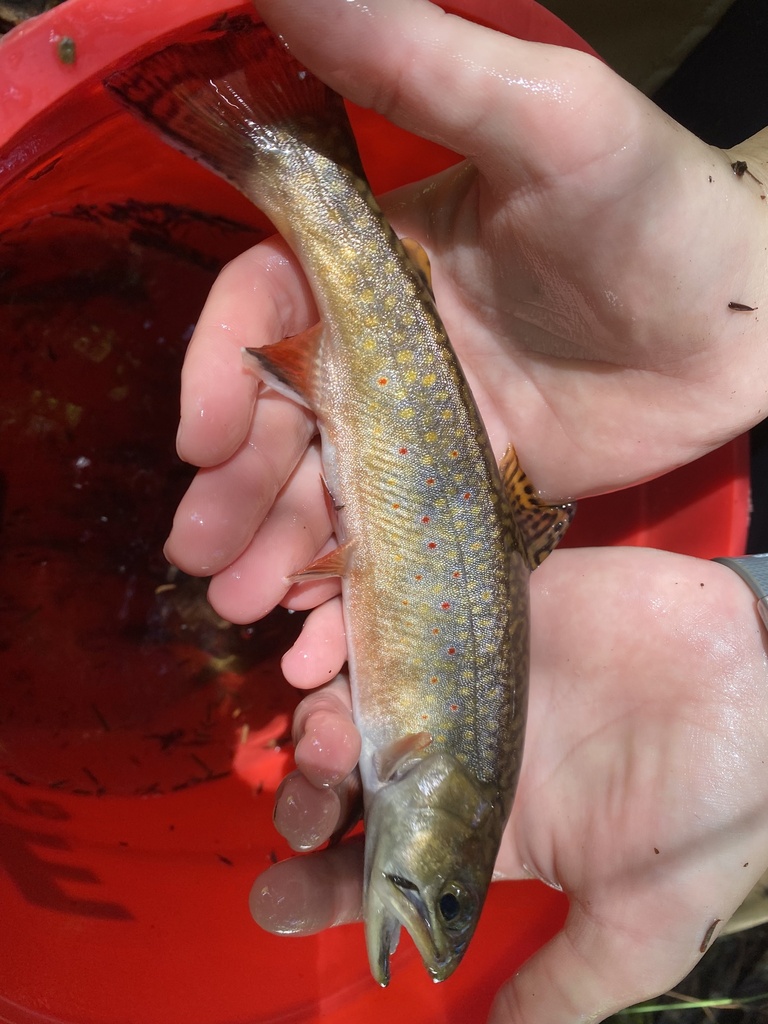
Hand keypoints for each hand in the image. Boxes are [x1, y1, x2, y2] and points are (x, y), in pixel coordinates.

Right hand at [166, 0, 767, 623]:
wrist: (751, 324)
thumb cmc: (657, 208)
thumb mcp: (542, 118)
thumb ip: (413, 62)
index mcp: (376, 260)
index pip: (265, 309)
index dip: (220, 368)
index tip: (203, 437)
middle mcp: (384, 346)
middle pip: (277, 417)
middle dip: (234, 486)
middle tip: (203, 558)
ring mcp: (421, 428)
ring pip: (321, 489)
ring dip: (271, 548)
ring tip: (244, 608)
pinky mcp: (463, 495)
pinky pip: (387, 545)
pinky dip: (347, 590)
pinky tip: (317, 637)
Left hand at [252, 547, 767, 1022]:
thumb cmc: (712, 805)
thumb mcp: (643, 917)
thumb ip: (568, 981)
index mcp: (481, 824)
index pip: (376, 862)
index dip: (321, 885)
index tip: (271, 904)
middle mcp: (457, 749)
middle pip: (348, 772)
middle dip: (310, 793)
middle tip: (310, 808)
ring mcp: (463, 671)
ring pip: (356, 688)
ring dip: (320, 707)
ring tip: (321, 723)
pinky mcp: (482, 602)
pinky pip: (395, 605)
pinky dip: (349, 616)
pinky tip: (325, 627)